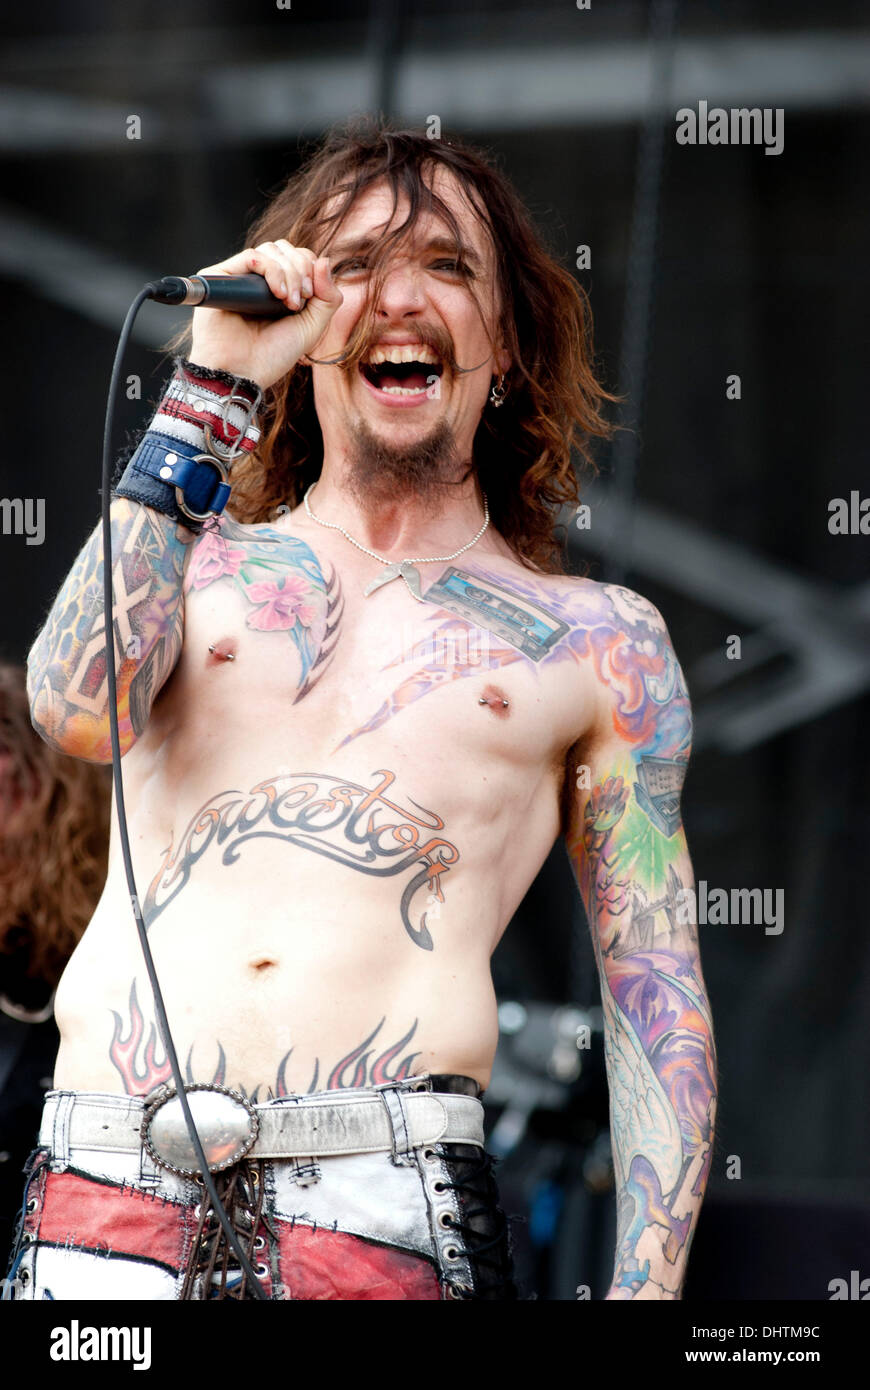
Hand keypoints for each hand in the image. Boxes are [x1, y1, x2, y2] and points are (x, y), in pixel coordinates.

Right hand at [188, 240, 342, 389]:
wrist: (242, 373)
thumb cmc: (272, 356)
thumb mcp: (311, 328)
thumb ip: (327, 297)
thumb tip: (325, 260)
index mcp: (279, 288)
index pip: (299, 257)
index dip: (311, 268)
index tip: (311, 296)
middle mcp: (258, 279)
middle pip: (287, 249)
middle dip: (301, 270)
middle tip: (301, 299)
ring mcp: (239, 276)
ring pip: (271, 250)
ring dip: (289, 272)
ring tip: (288, 303)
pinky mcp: (220, 276)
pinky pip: (251, 256)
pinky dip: (271, 270)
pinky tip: (277, 294)